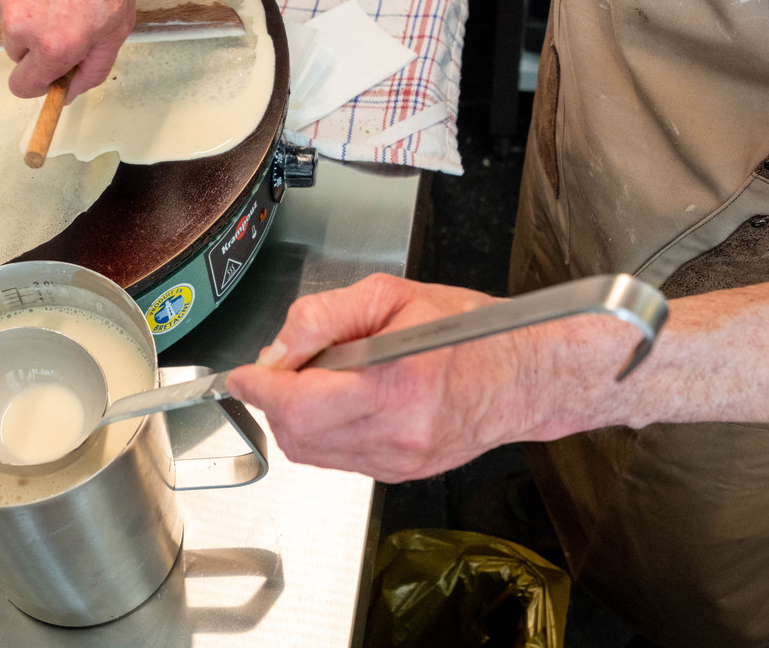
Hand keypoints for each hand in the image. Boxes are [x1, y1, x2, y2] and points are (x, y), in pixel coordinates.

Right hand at [0, 0, 145, 99]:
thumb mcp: (118, 25)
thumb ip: (92, 69)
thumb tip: (68, 94)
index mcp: (55, 46)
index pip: (23, 86)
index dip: (37, 79)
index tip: (47, 68)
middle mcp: (20, 25)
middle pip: (16, 52)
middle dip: (36, 38)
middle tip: (65, 5)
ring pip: (7, 17)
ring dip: (26, 4)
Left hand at [225, 274, 544, 482]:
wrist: (525, 375)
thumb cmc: (470, 329)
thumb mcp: (390, 296)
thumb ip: (324, 317)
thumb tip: (279, 347)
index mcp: (394, 383)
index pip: (298, 402)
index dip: (258, 388)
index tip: (242, 375)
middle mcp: (397, 432)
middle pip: (297, 435)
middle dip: (274, 402)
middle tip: (282, 369)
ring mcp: (400, 460)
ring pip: (312, 453)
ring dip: (296, 419)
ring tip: (320, 380)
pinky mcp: (402, 473)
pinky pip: (339, 459)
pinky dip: (324, 432)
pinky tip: (345, 401)